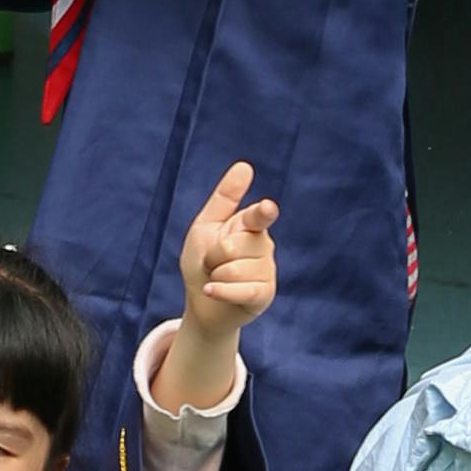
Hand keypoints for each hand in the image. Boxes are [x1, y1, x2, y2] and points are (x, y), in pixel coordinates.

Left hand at [166, 160, 280, 389]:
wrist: (203, 304)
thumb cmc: (202, 262)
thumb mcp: (206, 227)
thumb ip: (225, 199)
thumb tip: (245, 165)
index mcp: (250, 225)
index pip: (258, 216)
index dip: (262, 212)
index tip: (267, 208)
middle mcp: (263, 245)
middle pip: (231, 246)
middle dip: (212, 257)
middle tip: (212, 264)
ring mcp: (267, 270)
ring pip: (234, 269)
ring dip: (216, 277)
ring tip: (218, 280)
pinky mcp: (265, 294)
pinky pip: (242, 290)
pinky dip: (221, 292)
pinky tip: (211, 290)